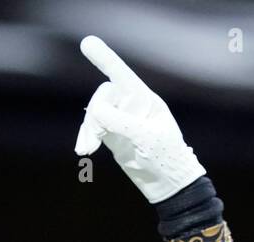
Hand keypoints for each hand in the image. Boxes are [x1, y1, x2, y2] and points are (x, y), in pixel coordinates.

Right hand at [74, 35, 205, 203]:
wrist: (170, 186)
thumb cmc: (166, 159)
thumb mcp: (145, 139)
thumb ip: (119, 121)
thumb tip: (94, 109)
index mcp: (146, 101)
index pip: (122, 75)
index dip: (105, 59)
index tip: (88, 42)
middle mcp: (133, 106)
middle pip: (103, 97)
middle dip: (95, 116)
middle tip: (94, 139)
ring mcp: (121, 120)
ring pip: (95, 113)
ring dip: (88, 129)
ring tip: (86, 150)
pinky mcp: (113, 136)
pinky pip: (93, 129)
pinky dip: (87, 137)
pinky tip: (83, 150)